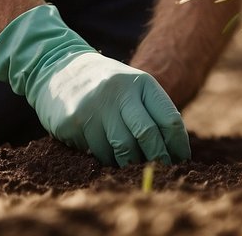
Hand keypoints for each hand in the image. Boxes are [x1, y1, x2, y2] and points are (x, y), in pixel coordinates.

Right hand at [0, 4, 190, 165]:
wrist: (60, 69)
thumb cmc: (107, 86)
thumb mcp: (133, 87)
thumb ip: (153, 112)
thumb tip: (175, 152)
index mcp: (141, 82)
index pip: (169, 119)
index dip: (178, 145)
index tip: (182, 161)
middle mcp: (120, 92)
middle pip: (148, 135)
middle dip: (158, 159)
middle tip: (161, 171)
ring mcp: (96, 106)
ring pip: (123, 149)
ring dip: (132, 164)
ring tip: (136, 166)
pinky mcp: (75, 122)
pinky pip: (99, 153)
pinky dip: (109, 161)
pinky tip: (110, 156)